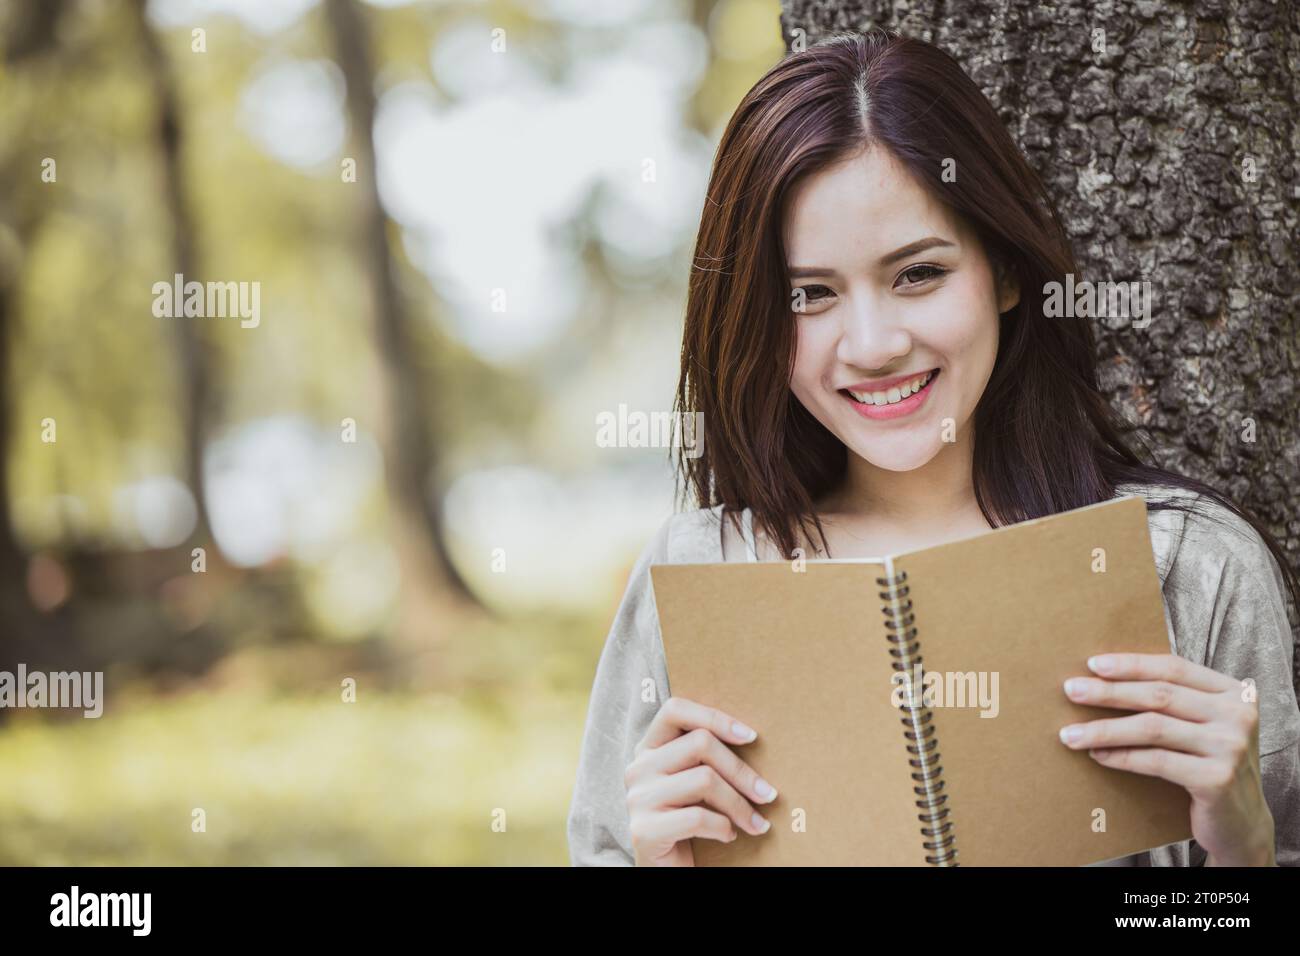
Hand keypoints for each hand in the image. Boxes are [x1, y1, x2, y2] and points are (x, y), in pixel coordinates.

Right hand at [625, 696, 776, 865]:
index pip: (674, 710)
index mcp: (647, 750)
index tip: (751, 737)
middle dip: (742, 771)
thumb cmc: (686, 823)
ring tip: (755, 823)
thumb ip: (705, 759)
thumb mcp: (692, 784)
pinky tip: (729, 836)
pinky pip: (698, 817)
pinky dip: (723, 828)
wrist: (664, 871)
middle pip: (700, 744)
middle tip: (767, 794)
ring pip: (705, 780)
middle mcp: (637, 768)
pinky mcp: (643, 830)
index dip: (715, 717)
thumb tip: (751, 738)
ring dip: (740, 805)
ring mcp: (637, 799)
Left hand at [1058, 652, 1275, 865]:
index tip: (1092, 664)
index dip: (1131, 664)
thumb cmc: (1208, 763)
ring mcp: (1231, 747)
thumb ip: (1174, 699)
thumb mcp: (1202, 723)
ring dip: (1105, 729)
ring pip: (1152, 728)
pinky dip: (1121, 757)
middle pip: (1160, 695)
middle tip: (1071, 690)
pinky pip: (1156, 761)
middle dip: (1109, 692)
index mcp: (1234, 691)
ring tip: (1071, 733)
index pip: (1174, 667)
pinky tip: (1097, 756)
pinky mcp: (1218, 778)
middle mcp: (1238, 715)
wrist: (1240, 820)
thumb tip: (1102, 677)